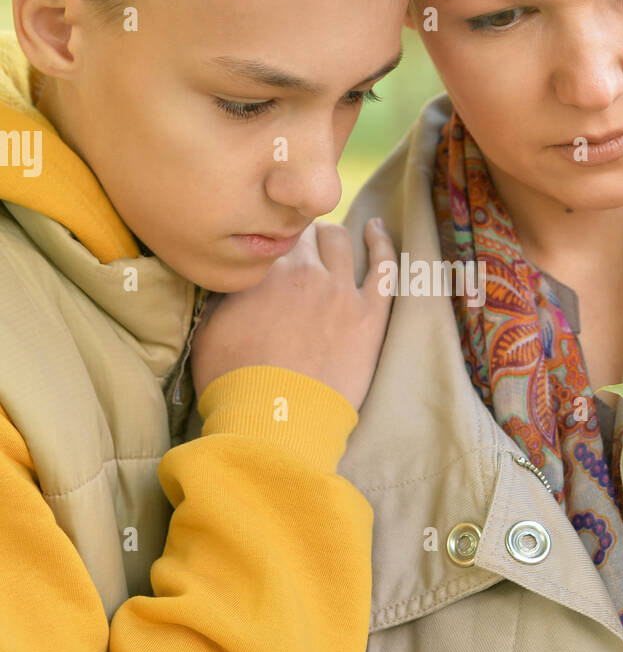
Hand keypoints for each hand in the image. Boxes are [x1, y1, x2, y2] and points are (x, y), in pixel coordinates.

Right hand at [190, 218, 395, 409]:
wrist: (275, 423)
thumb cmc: (234, 383)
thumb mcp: (209, 331)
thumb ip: (222, 295)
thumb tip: (228, 277)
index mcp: (263, 272)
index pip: (270, 238)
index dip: (269, 242)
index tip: (267, 250)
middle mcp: (304, 271)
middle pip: (305, 234)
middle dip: (298, 237)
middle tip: (295, 250)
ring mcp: (341, 291)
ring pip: (340, 240)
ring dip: (330, 236)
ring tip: (328, 239)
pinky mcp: (370, 315)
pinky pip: (385, 266)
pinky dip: (381, 242)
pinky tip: (376, 228)